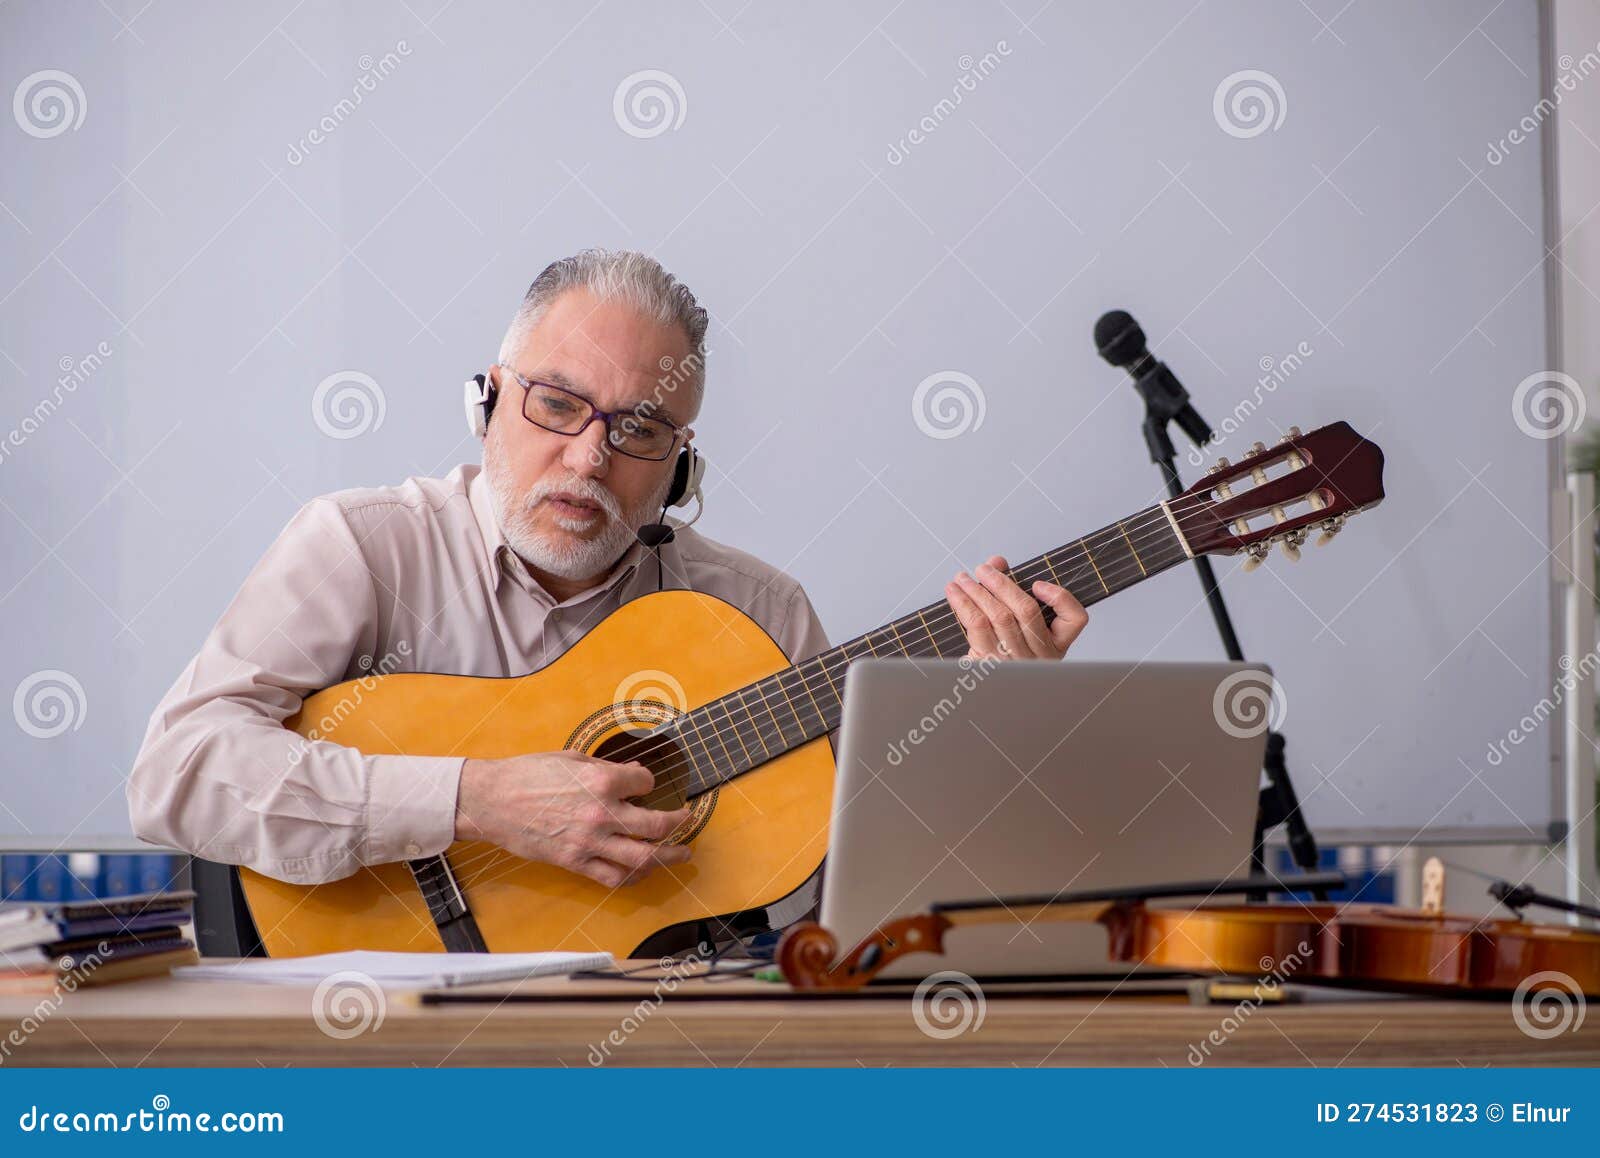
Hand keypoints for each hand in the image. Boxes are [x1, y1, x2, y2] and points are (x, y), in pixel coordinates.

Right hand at [455, 752, 691, 887]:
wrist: (492, 800)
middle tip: (685, 821)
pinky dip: (632, 877)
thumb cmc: (527, 774)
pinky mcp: (574, 861)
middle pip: (656, 825)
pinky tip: (642, 872)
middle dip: (677, 823)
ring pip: (642, 857)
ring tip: (681, 855)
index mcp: (601, 780)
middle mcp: (601, 812)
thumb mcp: (571, 758)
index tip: (645, 784)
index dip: (648, 781)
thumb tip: (631, 772)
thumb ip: (605, 767)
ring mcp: (589, 841)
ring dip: (668, 857)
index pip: (645, 782)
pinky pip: (612, 877)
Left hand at [944, 554, 1087, 660]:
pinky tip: (956, 595)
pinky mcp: (989, 666)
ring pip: (998, 618)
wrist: (989, 693)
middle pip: (1025, 611)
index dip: (1059, 597)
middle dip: (1000, 583)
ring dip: (976, 592)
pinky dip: (963, 608)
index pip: (1075, 619)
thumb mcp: (1019, 626)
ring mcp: (1015, 663)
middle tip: (982, 568)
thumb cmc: (1005, 650)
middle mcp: (1040, 656)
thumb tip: (996, 562)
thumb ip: (1011, 590)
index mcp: (1056, 644)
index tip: (1038, 584)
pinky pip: (976, 631)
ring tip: (961, 579)